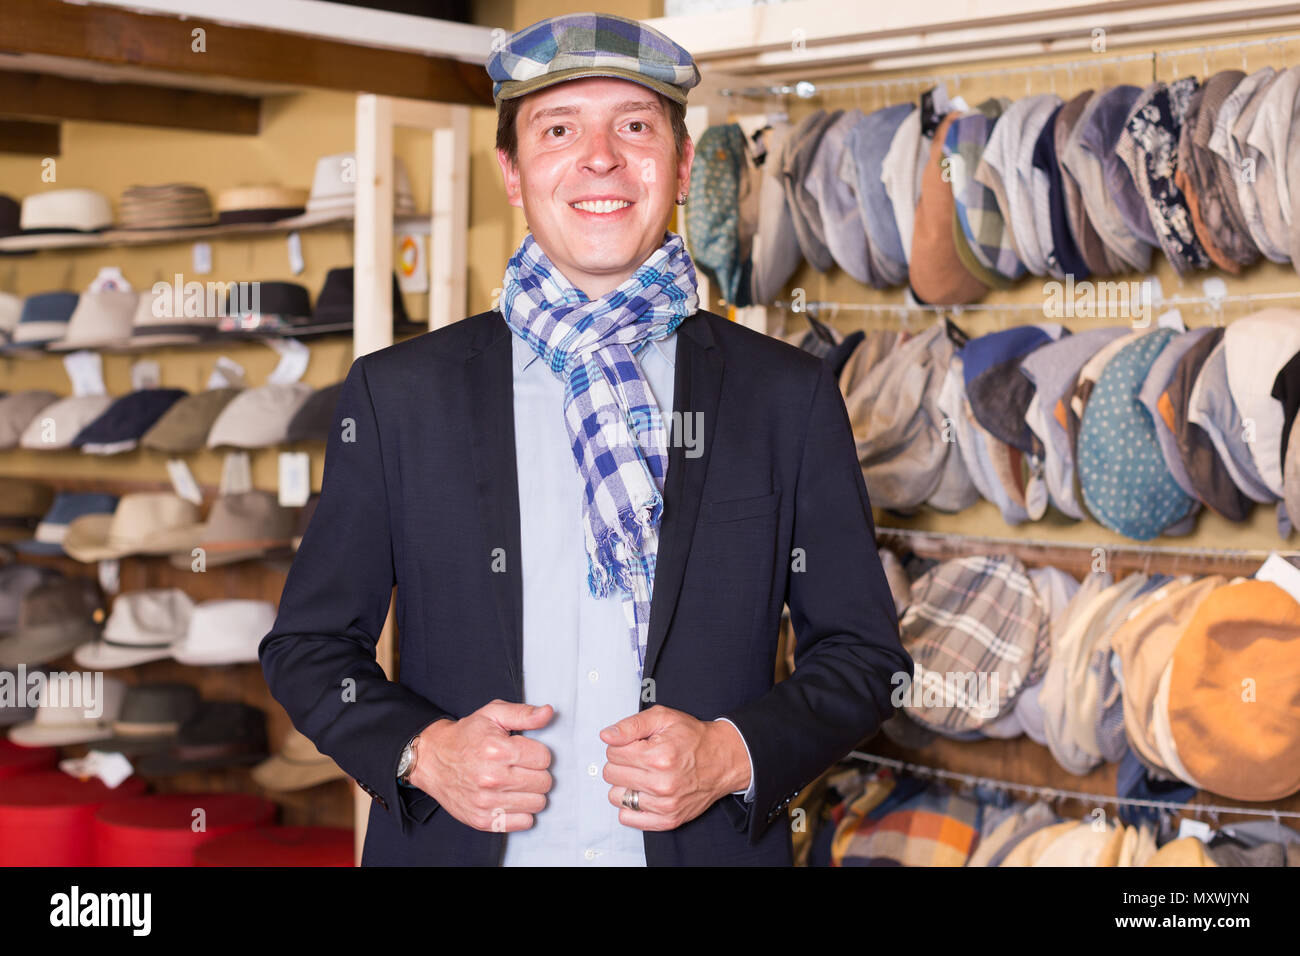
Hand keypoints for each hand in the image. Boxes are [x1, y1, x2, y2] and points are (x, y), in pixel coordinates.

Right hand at [410, 700, 553, 832]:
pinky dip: (522, 811)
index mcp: (497, 750)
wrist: (432, 760)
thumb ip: (523, 713)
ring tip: (515, 782)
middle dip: (537, 772)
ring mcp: (486, 802)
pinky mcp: (483, 820)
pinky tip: (510, 798)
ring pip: (538, 803)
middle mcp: (492, 778)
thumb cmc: (466, 736)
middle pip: (544, 782)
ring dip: (531, 793)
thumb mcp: (492, 714)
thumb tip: (548, 713)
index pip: (544, 758)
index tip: (525, 751)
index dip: (537, 752)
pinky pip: (524, 822)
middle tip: (521, 767)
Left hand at [600, 705, 749, 830]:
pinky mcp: (668, 820)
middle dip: (621, 763)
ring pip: (615, 796)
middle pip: (611, 774)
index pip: (612, 753)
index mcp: (658, 756)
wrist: (723, 760)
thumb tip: (606, 736)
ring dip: (624, 784)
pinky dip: (630, 805)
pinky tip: (643, 792)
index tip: (635, 744)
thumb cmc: (693, 738)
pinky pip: (627, 818)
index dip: (621, 745)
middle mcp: (661, 784)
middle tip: (638, 758)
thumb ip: (631, 725)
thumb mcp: (663, 718)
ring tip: (641, 775)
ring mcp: (665, 805)